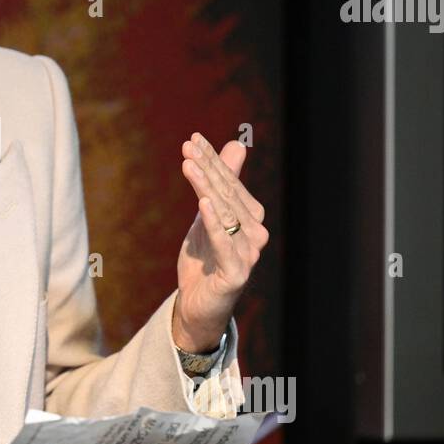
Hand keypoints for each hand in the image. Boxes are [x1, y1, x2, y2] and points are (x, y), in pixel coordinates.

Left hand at [173, 133, 267, 352]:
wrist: (197, 305)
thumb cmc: (204, 259)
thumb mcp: (206, 216)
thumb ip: (221, 184)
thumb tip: (236, 144)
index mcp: (252, 219)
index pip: (231, 183)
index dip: (212, 161)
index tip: (193, 139)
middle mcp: (256, 234)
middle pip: (228, 195)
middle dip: (207, 168)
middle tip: (188, 146)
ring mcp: (248, 254)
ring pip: (225, 214)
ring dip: (205, 186)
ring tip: (188, 164)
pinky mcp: (235, 273)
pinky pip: (223, 243)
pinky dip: (213, 222)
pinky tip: (203, 202)